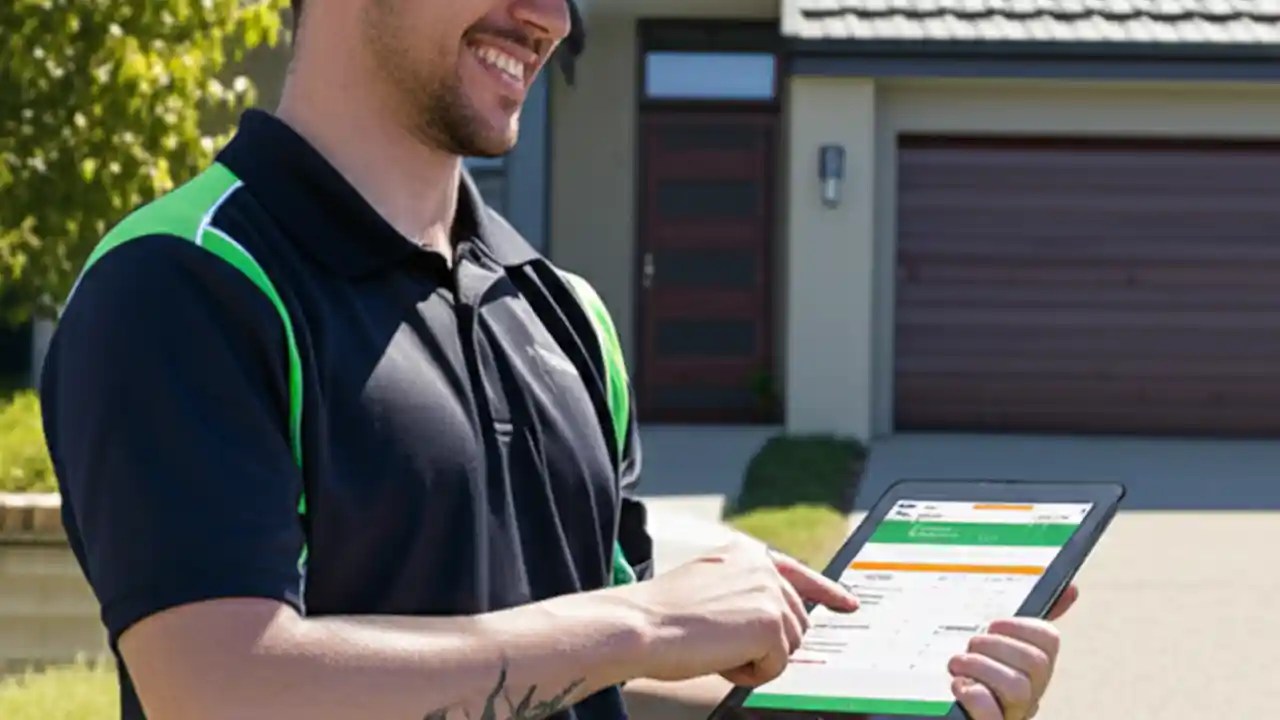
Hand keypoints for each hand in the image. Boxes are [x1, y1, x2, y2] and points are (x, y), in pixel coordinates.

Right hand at [628, 534, 858, 685]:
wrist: (641, 625)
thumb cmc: (662, 614)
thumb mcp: (710, 587)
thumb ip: (745, 592)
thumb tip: (776, 621)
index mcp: (746, 553)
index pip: (798, 573)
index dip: (828, 591)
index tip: (849, 604)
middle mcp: (764, 566)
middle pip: (795, 621)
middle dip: (767, 644)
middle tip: (722, 647)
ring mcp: (771, 592)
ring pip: (788, 646)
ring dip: (756, 658)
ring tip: (714, 647)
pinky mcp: (772, 623)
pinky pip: (778, 666)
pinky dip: (751, 673)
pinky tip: (719, 658)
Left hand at [948, 584, 1078, 719]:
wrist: (954, 711)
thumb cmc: (976, 674)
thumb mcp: (998, 645)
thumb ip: (1027, 623)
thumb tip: (1071, 589)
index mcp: (1034, 669)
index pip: (1049, 640)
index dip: (1019, 626)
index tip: (992, 625)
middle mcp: (1031, 694)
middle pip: (1036, 663)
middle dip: (994, 645)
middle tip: (970, 646)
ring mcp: (1014, 713)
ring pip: (1017, 688)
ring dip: (979, 668)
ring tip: (958, 665)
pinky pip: (991, 714)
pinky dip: (973, 695)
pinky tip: (959, 686)